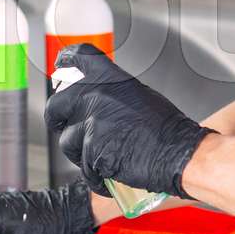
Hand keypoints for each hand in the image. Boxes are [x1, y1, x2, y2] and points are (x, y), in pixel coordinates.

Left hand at [45, 44, 213, 198]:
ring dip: (80, 153)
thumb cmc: (167, 130)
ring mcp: (92, 123)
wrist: (178, 153)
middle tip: (66, 127)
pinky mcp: (92, 151)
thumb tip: (96, 101)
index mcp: (110, 79)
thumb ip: (112, 95)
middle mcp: (97, 96)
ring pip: (67, 141)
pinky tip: (111, 173)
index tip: (61, 67)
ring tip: (102, 158)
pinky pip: (83, 167)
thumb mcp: (139, 96)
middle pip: (56, 105)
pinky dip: (95, 175)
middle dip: (58, 120)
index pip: (77, 58)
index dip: (65, 62)